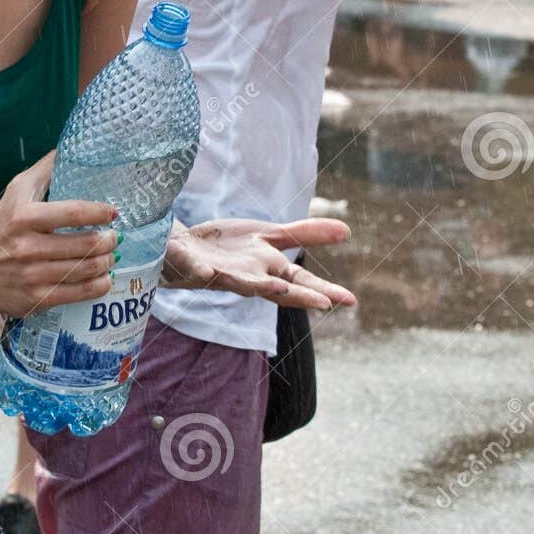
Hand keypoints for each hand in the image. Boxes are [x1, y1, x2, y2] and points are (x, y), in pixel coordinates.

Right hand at [0, 152, 117, 316]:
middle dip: (108, 241)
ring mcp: (31, 277)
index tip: (113, 212)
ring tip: (111, 255)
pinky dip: (98, 285)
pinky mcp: (34, 300)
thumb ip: (44, 171)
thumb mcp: (15, 191)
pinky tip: (103, 277)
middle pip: (85, 245)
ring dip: (107, 262)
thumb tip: (69, 148)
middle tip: (115, 237)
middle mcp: (27, 248)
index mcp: (24, 217)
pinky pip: (78, 294)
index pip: (72, 213)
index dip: (99, 212)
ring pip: (85, 270)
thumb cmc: (0, 224)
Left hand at [162, 217, 356, 312]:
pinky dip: (200, 272)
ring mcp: (220, 274)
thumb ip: (305, 234)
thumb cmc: (231, 249)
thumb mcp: (270, 237)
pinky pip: (195, 270)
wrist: (184, 250)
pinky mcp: (192, 267)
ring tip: (277, 288)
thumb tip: (347, 230)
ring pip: (240, 284)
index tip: (350, 300)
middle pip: (277, 290)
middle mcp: (249, 276)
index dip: (324, 291)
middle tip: (324, 303)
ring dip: (257, 286)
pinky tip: (205, 271)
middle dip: (300, 296)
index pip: (301, 283)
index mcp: (269, 270)